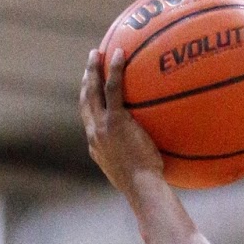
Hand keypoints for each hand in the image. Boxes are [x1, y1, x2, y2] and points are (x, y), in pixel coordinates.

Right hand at [80, 48, 163, 192]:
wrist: (143, 190)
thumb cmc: (148, 189)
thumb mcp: (138, 175)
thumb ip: (140, 160)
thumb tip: (157, 157)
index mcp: (97, 147)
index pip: (89, 120)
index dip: (89, 102)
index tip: (91, 90)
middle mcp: (94, 134)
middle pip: (85, 100)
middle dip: (86, 80)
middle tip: (90, 63)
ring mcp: (102, 127)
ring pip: (92, 91)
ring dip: (93, 69)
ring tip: (98, 53)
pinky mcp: (114, 122)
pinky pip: (112, 89)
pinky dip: (114, 69)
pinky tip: (119, 54)